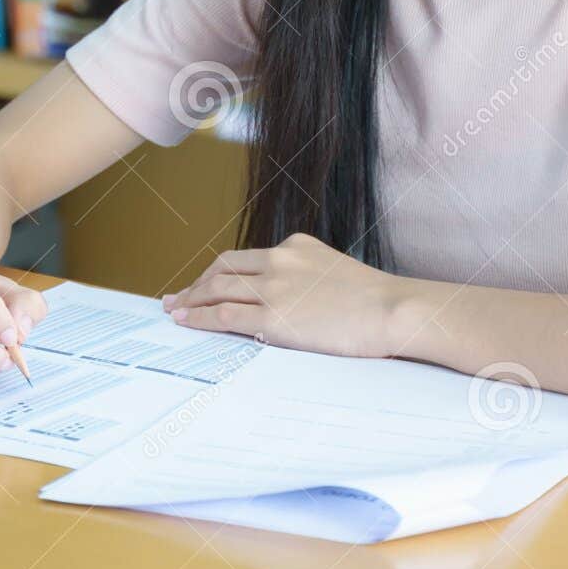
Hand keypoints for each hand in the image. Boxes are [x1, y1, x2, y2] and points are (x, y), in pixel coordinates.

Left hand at [161, 233, 401, 356]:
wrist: (393, 310)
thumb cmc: (376, 301)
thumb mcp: (337, 273)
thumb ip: (309, 279)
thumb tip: (293, 302)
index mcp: (296, 246)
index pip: (246, 258)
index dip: (219, 271)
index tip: (205, 282)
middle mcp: (280, 260)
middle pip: (224, 268)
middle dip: (198, 284)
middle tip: (179, 297)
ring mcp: (274, 288)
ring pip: (218, 289)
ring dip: (192, 300)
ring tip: (175, 310)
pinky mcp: (272, 317)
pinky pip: (224, 316)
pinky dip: (200, 318)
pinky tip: (187, 322)